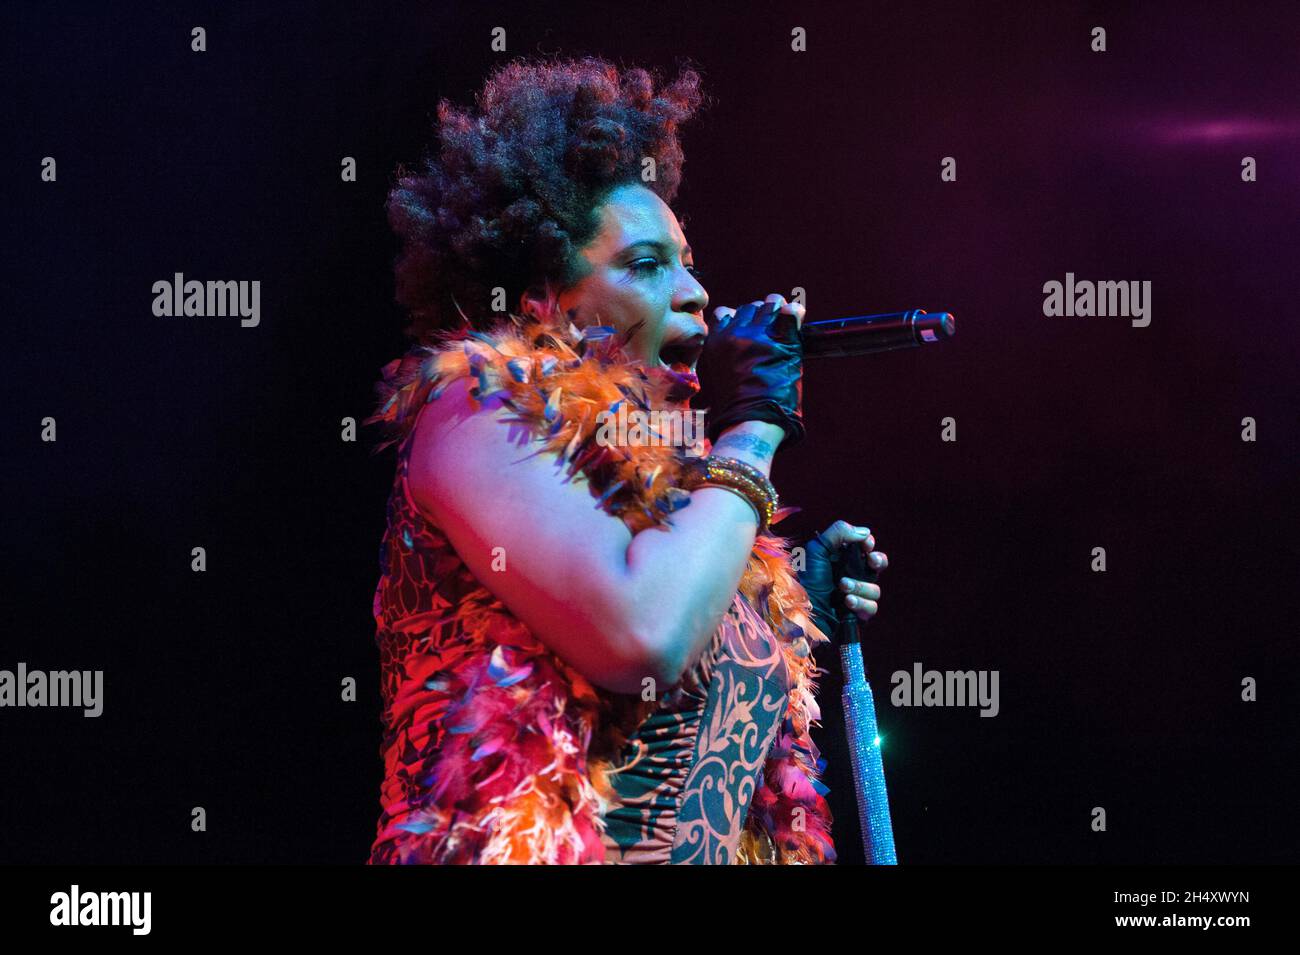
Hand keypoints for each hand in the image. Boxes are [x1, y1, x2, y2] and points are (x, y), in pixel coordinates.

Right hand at [697, 292, 804, 447]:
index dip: (737, 318)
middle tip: (769, 328)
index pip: (723, 313)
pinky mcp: (780, 342)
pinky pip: (789, 313)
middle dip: (759, 314)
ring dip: (777, 308)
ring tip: (784, 317)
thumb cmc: (730, 411)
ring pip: (768, 304)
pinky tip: (796, 315)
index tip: (746, 328)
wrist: (748, 423)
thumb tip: (727, 352)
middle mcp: (733, 335)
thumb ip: (718, 359)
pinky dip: (794, 312)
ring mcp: (757, 336)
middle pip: (748, 308)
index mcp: (713, 344)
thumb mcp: (712, 381)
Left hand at [796, 520, 888, 636]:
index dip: (869, 544)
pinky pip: (871, 607)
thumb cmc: (807, 579)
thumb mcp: (817, 550)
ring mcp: (857, 594)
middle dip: (879, 561)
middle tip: (871, 560)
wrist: (802, 610)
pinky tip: (847, 601)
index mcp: (843, 558)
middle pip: (879, 565)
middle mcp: (852, 575)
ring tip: (842, 586)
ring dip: (860, 586)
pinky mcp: (858, 613)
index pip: (866, 546)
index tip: (866, 545)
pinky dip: (861, 603)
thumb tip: (866, 532)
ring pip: (875, 588)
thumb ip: (839, 533)